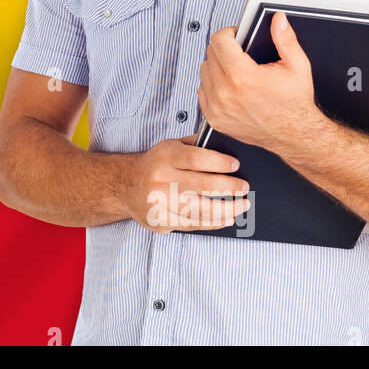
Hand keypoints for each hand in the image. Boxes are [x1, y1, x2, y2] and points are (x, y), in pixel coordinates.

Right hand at [122, 135, 250, 232]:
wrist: (124, 185)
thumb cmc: (155, 164)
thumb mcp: (170, 146)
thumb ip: (195, 144)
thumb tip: (227, 145)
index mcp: (164, 157)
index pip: (195, 158)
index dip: (218, 162)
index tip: (235, 165)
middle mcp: (160, 179)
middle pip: (200, 185)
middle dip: (228, 187)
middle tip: (244, 188)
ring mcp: (159, 202)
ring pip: (198, 209)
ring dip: (225, 209)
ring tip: (242, 206)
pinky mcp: (160, 220)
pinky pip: (192, 224)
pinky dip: (213, 223)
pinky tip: (227, 218)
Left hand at [197, 11, 325, 158]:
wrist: (294, 135)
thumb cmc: (295, 104)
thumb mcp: (297, 66)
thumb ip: (285, 39)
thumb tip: (279, 20)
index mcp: (243, 77)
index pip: (219, 41)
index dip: (229, 33)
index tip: (236, 35)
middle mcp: (226, 93)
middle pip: (210, 54)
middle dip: (224, 48)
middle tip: (239, 52)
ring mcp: (217, 108)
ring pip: (204, 72)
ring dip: (216, 66)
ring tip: (235, 69)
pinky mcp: (214, 119)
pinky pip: (202, 91)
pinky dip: (212, 85)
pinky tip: (229, 86)